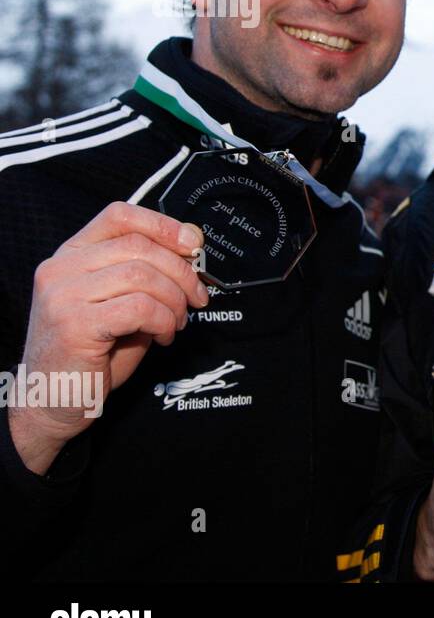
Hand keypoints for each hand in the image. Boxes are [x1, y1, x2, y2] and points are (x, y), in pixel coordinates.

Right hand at [11, 202, 208, 473]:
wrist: (51, 403)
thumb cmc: (91, 354)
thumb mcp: (120, 303)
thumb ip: (147, 274)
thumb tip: (191, 246)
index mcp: (70, 255)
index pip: (119, 215)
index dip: (162, 224)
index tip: (192, 243)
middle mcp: (60, 269)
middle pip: (138, 246)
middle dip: (181, 272)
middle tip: (197, 298)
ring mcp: (62, 295)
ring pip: (142, 275)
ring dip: (174, 300)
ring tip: (176, 322)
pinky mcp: (74, 324)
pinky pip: (140, 307)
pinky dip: (164, 319)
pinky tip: (162, 336)